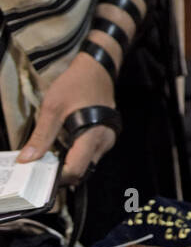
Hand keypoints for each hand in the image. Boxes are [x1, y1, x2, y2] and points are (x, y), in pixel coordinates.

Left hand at [19, 53, 117, 184]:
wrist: (97, 69)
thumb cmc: (76, 84)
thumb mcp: (52, 108)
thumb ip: (41, 136)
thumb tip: (27, 159)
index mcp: (92, 135)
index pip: (77, 170)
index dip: (59, 177)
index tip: (42, 175)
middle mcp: (104, 142)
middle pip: (83, 170)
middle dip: (63, 173)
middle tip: (43, 167)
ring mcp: (107, 140)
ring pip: (87, 164)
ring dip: (70, 164)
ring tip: (52, 156)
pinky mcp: (106, 137)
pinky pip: (91, 154)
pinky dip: (77, 155)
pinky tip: (64, 146)